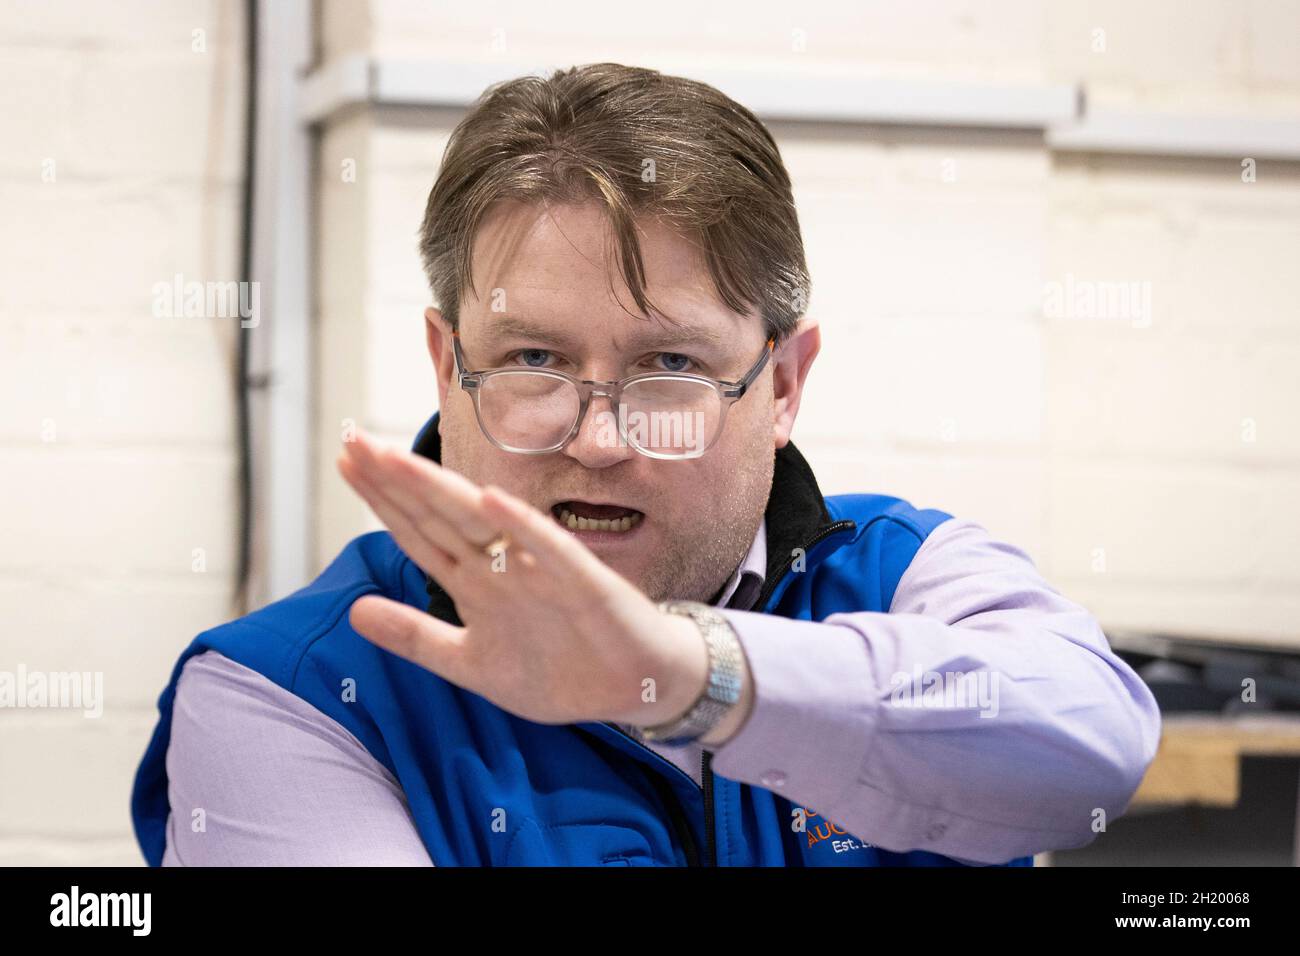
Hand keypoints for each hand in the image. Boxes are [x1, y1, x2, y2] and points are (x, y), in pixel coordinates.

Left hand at [335, 428, 712, 727]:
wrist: (634, 686)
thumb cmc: (559, 671)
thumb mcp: (471, 664)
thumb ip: (416, 639)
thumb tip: (353, 613)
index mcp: (475, 582)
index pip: (418, 532)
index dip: (382, 499)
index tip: (347, 461)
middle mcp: (501, 567)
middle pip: (440, 515)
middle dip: (397, 480)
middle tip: (355, 438)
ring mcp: (540, 571)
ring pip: (483, 522)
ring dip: (442, 490)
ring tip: (398, 460)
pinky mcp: (584, 583)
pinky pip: (549, 550)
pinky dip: (522, 525)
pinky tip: (491, 498)